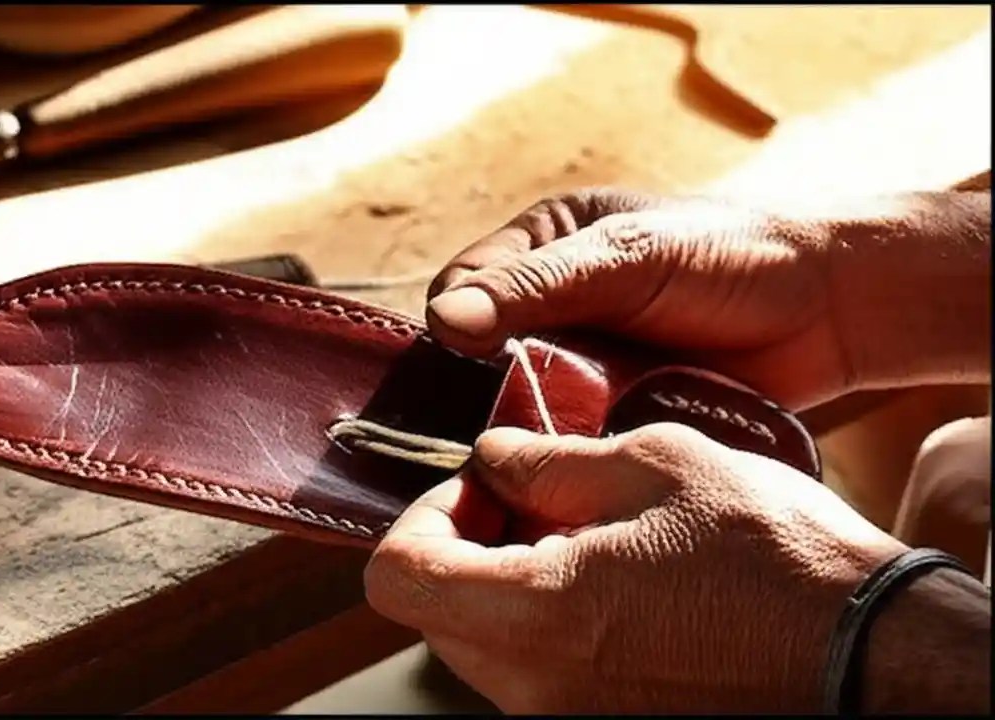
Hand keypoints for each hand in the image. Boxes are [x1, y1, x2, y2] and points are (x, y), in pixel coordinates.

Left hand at [364, 423, 905, 713]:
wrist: (874, 657)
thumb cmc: (777, 559)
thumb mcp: (660, 465)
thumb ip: (550, 460)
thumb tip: (492, 457)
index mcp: (536, 615)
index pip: (398, 577)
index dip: (422, 517)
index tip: (480, 488)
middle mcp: (536, 688)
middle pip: (436, 612)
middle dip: (466, 544)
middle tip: (533, 500)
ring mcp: (568, 718)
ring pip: (486, 644)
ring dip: (508, 581)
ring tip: (588, 535)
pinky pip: (538, 672)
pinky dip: (549, 621)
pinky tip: (617, 582)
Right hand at [424, 187, 990, 408]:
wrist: (828, 311)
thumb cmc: (731, 256)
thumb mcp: (627, 258)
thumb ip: (537, 286)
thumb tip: (448, 322)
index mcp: (542, 247)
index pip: (460, 288)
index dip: (454, 326)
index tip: (469, 361)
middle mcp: (549, 306)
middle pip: (476, 355)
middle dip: (483, 387)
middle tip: (501, 414)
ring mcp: (577, 363)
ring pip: (513, 403)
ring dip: (522, 424)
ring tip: (533, 445)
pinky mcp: (606, 413)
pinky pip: (561, 438)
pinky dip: (559, 452)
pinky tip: (561, 466)